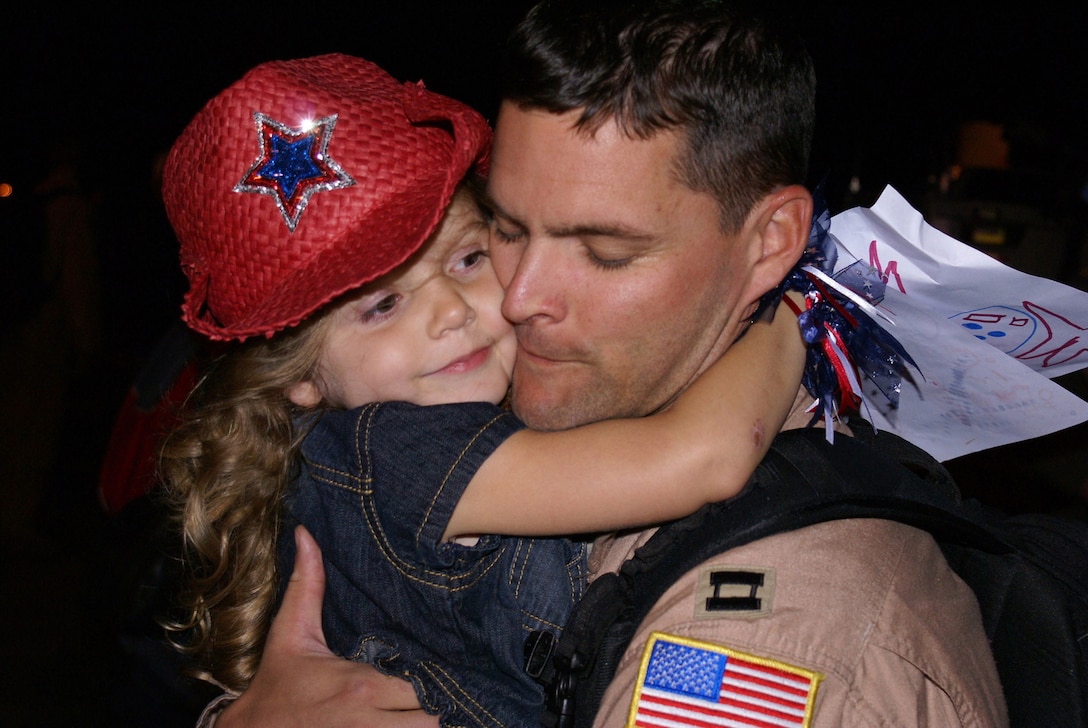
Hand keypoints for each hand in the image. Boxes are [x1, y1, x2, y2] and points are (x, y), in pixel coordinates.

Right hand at [218, 526, 435, 727]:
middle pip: (434, 718)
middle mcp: (369, 721)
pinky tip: (414, 721)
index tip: (452, 663)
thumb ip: (307, 583)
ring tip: (440, 707)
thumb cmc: (277, 681)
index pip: (425, 683)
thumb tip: (305, 533)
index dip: (444, 676)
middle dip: (445, 704)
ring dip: (432, 722)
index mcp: (361, 685)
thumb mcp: (290, 631)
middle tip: (451, 686)